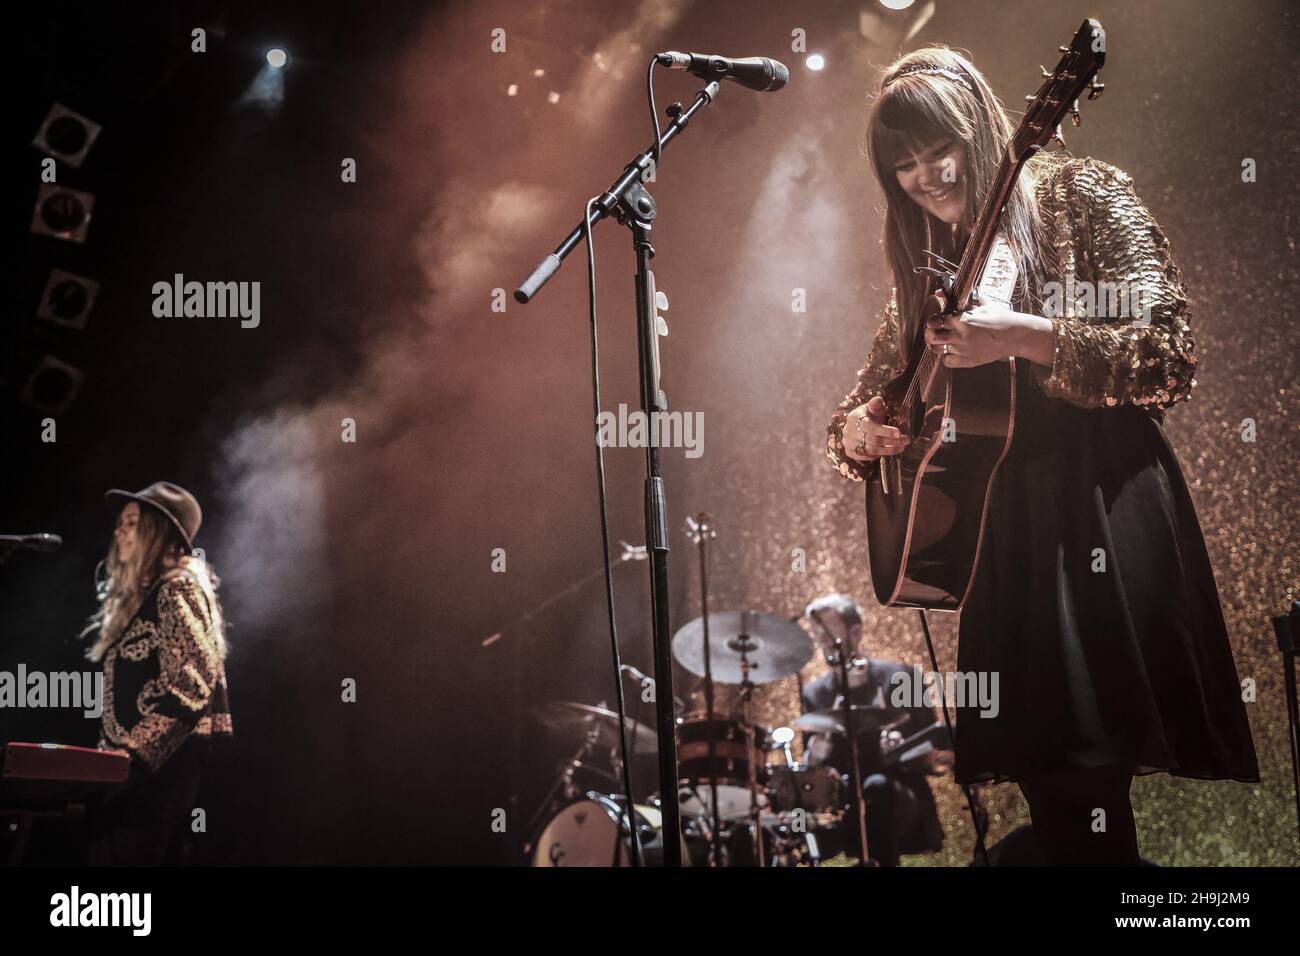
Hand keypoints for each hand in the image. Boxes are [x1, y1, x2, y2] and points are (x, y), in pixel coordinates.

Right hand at [843, 395, 909, 462]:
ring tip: (902, 447)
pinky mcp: (850, 452)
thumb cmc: (868, 415)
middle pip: (873, 440)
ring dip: (888, 450)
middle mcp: (849, 431)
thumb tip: (878, 399)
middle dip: (891, 442)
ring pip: (871, 450)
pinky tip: (889, 451)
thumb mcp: (872, 408)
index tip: (899, 433)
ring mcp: (848, 443)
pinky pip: (866, 457)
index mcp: (854, 418)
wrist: (855, 426)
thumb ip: (875, 404)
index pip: (870, 427)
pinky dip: (878, 455)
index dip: (885, 431)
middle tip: (906, 440)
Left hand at [925, 304, 1043, 367]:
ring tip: (939, 340)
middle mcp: (960, 336)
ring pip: (937, 350)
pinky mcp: (968, 361)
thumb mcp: (981, 303)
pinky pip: (947, 361)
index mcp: (962, 320)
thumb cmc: (1000, 318)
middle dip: (930, 332)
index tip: (936, 319)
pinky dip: (945, 356)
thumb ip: (960, 297)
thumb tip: (940, 291)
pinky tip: (950, 350)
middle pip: (932, 336)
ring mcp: (963, 350)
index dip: (933, 320)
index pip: (936, 321)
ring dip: (935, 344)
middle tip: (933, 330)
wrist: (1014, 336)